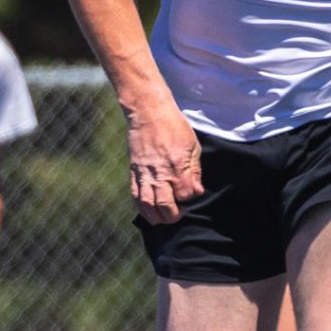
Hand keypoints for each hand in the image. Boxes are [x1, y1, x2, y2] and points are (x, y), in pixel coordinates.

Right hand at [125, 102, 203, 223]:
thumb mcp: (193, 146)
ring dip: (156, 217)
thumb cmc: (174, 126)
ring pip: (147, 205)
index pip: (185, 195)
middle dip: (173, 215)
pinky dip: (141, 208)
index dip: (189, 198)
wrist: (148, 112)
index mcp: (177, 166)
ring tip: (163, 218)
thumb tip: (197, 191)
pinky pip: (135, 195)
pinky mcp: (133, 172)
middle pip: (165, 206)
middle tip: (179, 212)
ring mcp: (144, 174)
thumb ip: (195, 171)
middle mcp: (160, 173)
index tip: (191, 192)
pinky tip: (148, 211)